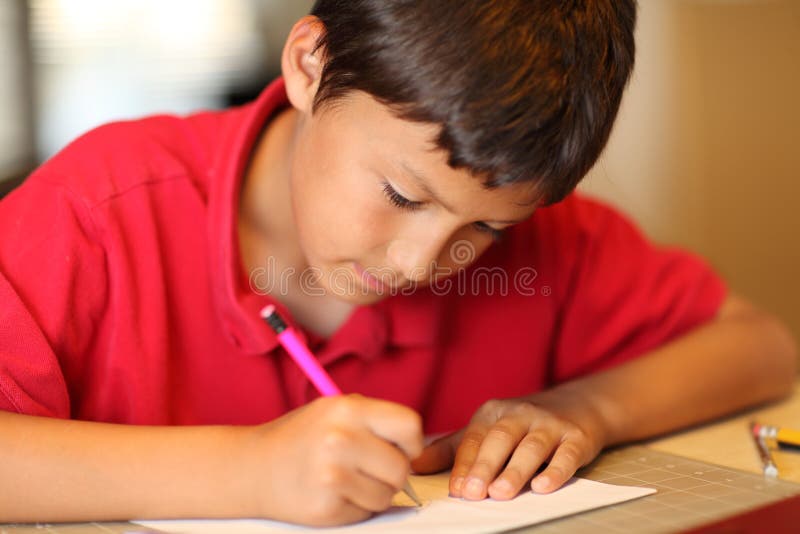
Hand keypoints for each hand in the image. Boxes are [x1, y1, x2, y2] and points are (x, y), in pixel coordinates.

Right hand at [238, 394, 422, 525]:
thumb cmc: (300, 437)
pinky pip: (366, 513)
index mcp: (347, 409)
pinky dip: (356, 507)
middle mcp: (340, 440)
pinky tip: (333, 493)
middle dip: (392, 473)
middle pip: (401, 467)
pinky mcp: (326, 508)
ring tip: (347, 480)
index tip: (402, 449)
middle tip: (370, 468)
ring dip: (374, 492)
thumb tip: (416, 447)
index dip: (412, 442)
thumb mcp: (334, 410)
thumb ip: (374, 420)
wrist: (253, 468)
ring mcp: (332, 476)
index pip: (409, 425)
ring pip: (387, 495)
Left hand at [411, 395, 606, 500]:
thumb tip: (414, 465)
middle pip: (499, 439)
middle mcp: (520, 414)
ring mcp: (549, 424)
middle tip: (473, 493)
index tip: (456, 489)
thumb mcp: (487, 430)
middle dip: (485, 466)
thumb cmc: (522, 425)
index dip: (464, 464)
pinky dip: (556, 470)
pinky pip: (566, 454)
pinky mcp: (576, 437)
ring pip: (531, 447)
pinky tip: (544, 486)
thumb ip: (452, 450)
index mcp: (493, 412)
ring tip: (500, 493)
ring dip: (515, 471)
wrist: (578, 405)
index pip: (474, 438)